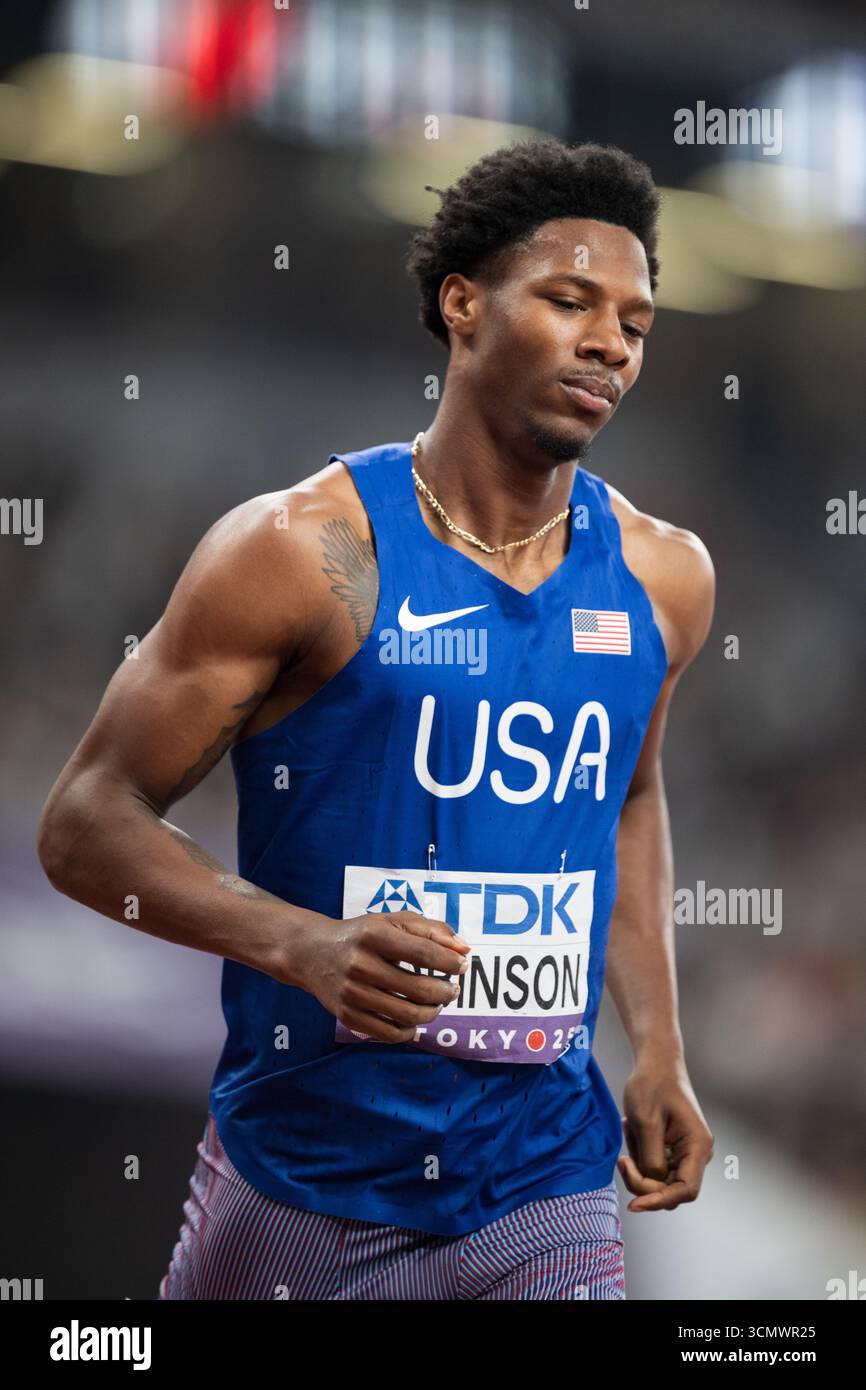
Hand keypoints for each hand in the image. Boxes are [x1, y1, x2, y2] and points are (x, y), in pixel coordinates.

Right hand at [292, 910, 470, 1044]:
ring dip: (432, 1013)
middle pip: (418, 989)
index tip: (462, 966)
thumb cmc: (362, 934)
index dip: (449, 962)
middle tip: (451, 990)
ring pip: (407, 1016)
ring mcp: (352, 993)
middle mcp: (361, 964)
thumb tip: (464, 949)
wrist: (311, 952)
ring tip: (436, 1004)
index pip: (423, 953)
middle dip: (445, 992)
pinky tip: (414, 1020)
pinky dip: (410, 1031)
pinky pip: (389, 1033)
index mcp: (375, 935)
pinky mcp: (347, 1015)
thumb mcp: (393, 922)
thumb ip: (431, 930)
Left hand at [616, 1057, 713, 1211]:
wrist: (656, 1062)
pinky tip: (631, 1127)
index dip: (658, 1201)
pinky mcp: (672, 1148)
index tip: (634, 1205)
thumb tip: (651, 1184)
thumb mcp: (646, 1122)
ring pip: (658, 1179)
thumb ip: (650, 1158)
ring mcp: (685, 1152)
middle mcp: (696, 1153)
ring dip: (638, 1163)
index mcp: (698, 1146)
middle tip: (621, 1158)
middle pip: (669, 1188)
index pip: (685, 1191)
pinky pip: (653, 1165)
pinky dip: (638, 1154)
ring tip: (629, 1128)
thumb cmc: (652, 1085)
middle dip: (642, 1180)